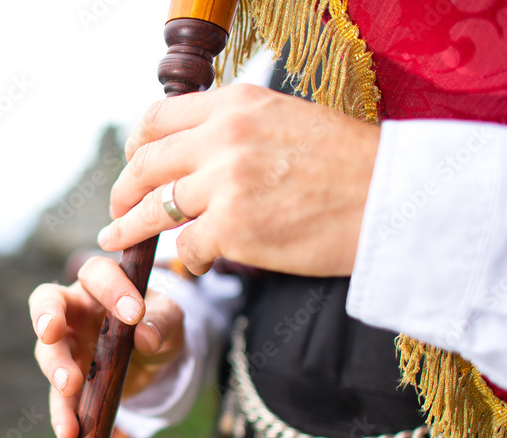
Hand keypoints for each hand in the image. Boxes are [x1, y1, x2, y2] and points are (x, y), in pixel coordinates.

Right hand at [29, 256, 183, 437]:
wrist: (153, 361)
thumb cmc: (157, 324)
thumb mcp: (170, 320)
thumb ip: (162, 321)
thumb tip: (145, 335)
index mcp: (101, 284)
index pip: (97, 274)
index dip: (110, 289)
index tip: (133, 313)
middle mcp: (75, 309)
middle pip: (48, 303)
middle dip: (47, 317)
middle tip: (51, 332)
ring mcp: (67, 345)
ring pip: (48, 351)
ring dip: (56, 369)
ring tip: (68, 386)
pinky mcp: (67, 381)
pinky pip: (59, 396)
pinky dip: (62, 414)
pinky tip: (68, 433)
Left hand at [98, 84, 380, 276]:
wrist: (392, 199)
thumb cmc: (348, 165)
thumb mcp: (287, 120)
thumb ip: (236, 129)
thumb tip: (195, 149)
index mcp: (235, 105)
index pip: (158, 117)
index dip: (136, 145)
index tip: (132, 164)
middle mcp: (223, 137)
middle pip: (146, 164)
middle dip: (122, 190)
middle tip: (115, 208)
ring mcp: (225, 183)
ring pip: (154, 208)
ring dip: (130, 228)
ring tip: (116, 239)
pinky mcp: (234, 228)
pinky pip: (187, 247)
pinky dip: (189, 259)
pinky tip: (199, 263)